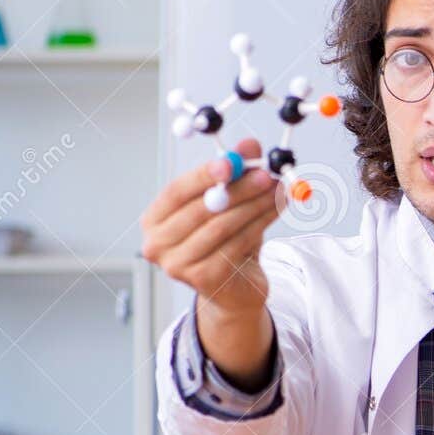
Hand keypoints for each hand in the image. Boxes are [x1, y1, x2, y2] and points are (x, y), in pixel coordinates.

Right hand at [140, 137, 280, 317]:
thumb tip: (249, 145)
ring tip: (279, 190)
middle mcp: (158, 245)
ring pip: (223, 227)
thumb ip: (234, 173)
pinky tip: (277, 209)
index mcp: (154, 220)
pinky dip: (261, 224)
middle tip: (266, 174)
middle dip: (238, 189)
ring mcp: (178, 265)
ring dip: (255, 205)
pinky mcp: (204, 280)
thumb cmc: (225, 242)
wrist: (234, 290)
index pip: (176, 192)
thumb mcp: (227, 205)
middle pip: (202, 209)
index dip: (203, 175)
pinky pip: (237, 244)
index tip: (232, 161)